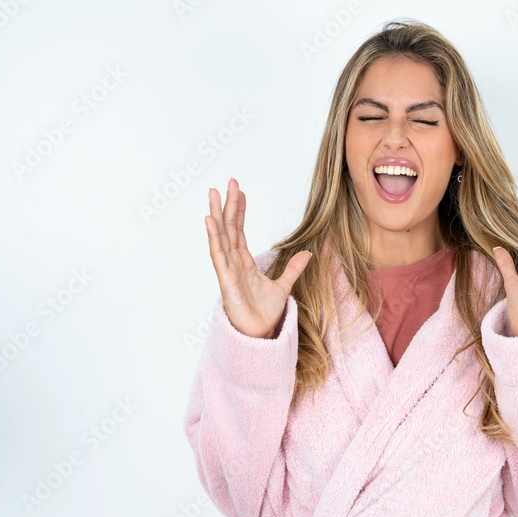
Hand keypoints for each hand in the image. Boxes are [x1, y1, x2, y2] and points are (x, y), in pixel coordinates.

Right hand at [204, 178, 311, 337]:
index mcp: (244, 262)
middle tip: (227, 182)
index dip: (239, 211)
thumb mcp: (283, 286)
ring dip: (216, 214)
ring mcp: (228, 269)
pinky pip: (218, 255)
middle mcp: (233, 262)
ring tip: (212, 194)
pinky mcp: (226, 279)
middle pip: (228, 228)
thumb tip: (308, 253)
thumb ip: (293, 269)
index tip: (239, 191)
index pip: (239, 230)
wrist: (260, 333)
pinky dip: (214, 237)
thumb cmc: (264, 312)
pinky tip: (210, 220)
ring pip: (220, 236)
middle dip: (227, 205)